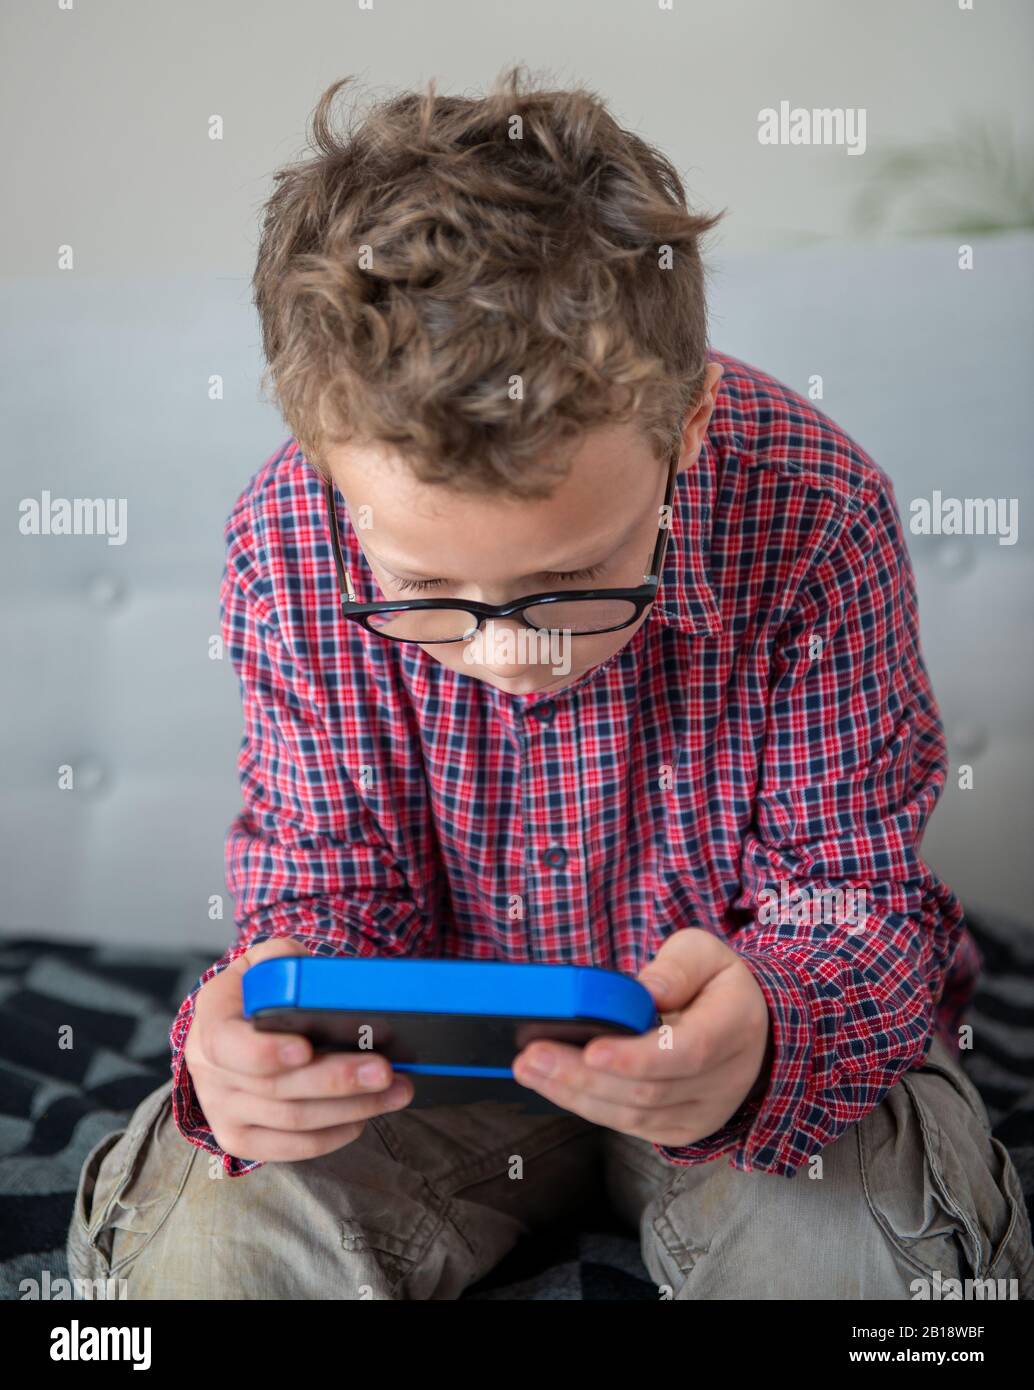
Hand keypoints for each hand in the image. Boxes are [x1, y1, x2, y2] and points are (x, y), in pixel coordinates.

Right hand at [184, 937, 413, 1161]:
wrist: (240, 1025)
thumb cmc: (262, 990)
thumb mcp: (269, 961)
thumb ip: (288, 964)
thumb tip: (327, 985)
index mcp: (212, 1019)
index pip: (229, 1044)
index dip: (266, 1051)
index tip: (306, 1049)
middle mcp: (208, 1069)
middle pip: (275, 1087)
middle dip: (335, 1080)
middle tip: (384, 1070)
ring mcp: (222, 1109)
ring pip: (292, 1120)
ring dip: (350, 1108)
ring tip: (395, 1091)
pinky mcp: (242, 1139)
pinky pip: (292, 1148)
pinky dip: (334, 1134)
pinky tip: (365, 1115)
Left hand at [512, 929, 770, 1146]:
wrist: (750, 1030)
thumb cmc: (717, 984)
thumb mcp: (705, 952)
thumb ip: (677, 966)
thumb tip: (643, 992)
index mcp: (734, 1027)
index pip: (688, 1052)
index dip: (638, 1056)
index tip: (592, 1048)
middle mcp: (724, 1080)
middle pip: (649, 1090)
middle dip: (584, 1075)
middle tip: (532, 1055)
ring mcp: (703, 1112)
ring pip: (633, 1115)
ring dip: (574, 1094)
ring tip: (529, 1069)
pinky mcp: (680, 1129)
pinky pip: (629, 1125)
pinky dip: (587, 1106)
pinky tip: (552, 1084)